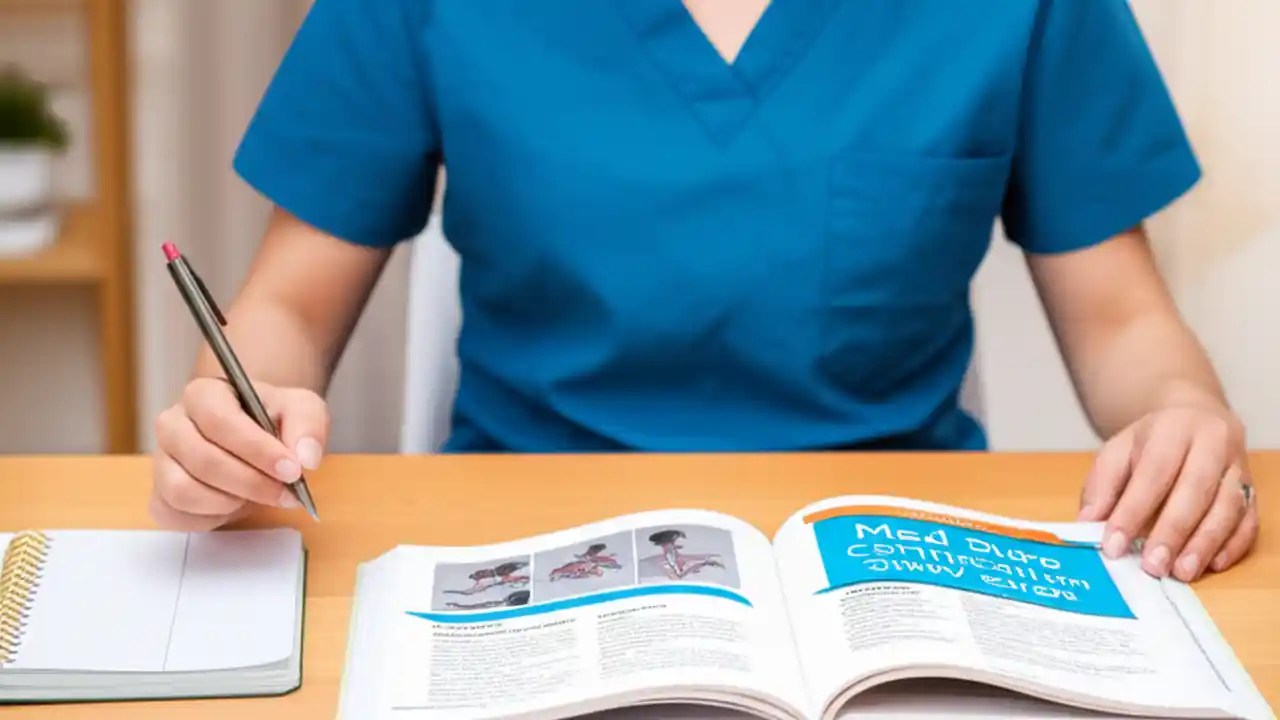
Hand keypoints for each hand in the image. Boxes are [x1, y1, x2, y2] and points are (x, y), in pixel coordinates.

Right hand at [151, 378, 328, 530]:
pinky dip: (213, 515)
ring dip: (231, 500)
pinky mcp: (160, 492)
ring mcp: (162, 459)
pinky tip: (235, 503)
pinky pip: (179, 513)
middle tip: (287, 493)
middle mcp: (172, 423)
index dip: (257, 449)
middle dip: (251, 482)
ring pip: (186, 490)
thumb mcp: (301, 410)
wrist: (254, 439)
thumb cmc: (272, 420)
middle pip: (203, 460)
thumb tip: (305, 459)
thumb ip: (308, 426)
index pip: (220, 421)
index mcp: (204, 394)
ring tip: (259, 495)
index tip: (292, 470)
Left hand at [1078, 406, 1257, 581]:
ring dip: (1204, 544)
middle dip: (1172, 532)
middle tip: (1153, 566)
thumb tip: (1087, 523)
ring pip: (1228, 507)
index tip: (1115, 545)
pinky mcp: (1254, 488)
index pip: (1153, 473)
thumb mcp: (1117, 452)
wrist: (1195, 418)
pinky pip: (1249, 519)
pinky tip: (1212, 564)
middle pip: (1195, 490)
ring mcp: (1237, 466)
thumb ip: (1101, 486)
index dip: (1133, 511)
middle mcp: (1212, 443)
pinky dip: (1232, 545)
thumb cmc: (1151, 442)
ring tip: (1181, 572)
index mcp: (1172, 429)